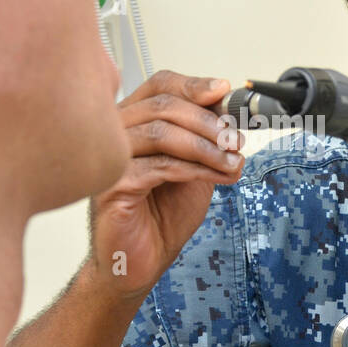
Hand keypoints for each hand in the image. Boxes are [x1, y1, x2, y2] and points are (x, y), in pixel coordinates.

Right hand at [86, 70, 243, 299]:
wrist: (141, 262)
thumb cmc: (162, 215)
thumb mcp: (196, 165)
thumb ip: (206, 136)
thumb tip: (229, 106)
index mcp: (134, 121)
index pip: (161, 86)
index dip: (194, 84)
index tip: (225, 90)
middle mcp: (116, 134)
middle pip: (163, 105)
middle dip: (209, 122)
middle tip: (236, 139)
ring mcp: (111, 159)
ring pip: (161, 133)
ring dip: (207, 147)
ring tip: (232, 163)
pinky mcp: (113, 186)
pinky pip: (159, 166)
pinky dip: (195, 170)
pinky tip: (217, 178)